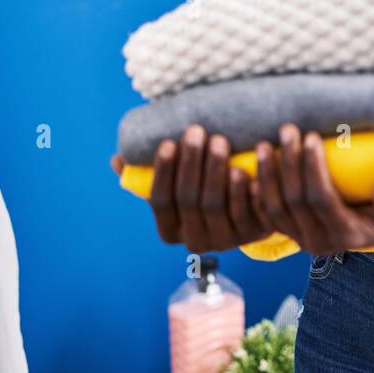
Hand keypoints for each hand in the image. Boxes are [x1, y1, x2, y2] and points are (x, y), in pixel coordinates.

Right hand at [110, 124, 277, 253]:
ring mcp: (226, 240)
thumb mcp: (177, 186)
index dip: (163, 172)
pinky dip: (244, 188)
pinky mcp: (255, 232)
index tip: (169, 142)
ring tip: (220, 140)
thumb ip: (148, 174)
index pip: (161, 201)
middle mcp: (196, 241)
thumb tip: (117, 160)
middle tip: (197, 131)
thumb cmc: (204, 190)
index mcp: (170, 231)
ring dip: (216, 169)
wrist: (252, 210)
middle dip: (192, 163)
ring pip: (216, 204)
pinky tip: (245, 167)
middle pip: (190, 200)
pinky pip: (248, 211)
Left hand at [250, 123, 373, 256]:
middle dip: (288, 163)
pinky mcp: (289, 233)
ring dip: (266, 175)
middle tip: (287, 130)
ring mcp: (301, 239)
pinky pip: (264, 215)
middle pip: (293, 201)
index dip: (312, 168)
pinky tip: (249, 169)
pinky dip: (256, 193)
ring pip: (274, 208)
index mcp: (345, 235)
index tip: (311, 137)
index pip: (320, 198)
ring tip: (265, 144)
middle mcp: (319, 242)